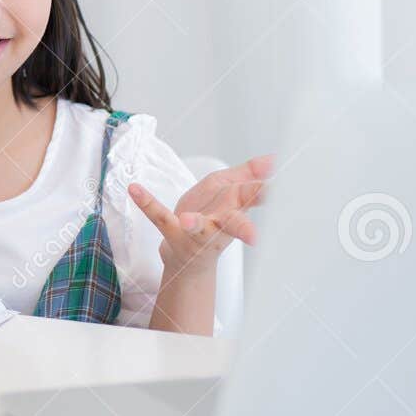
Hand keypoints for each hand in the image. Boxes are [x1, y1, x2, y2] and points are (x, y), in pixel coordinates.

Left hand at [128, 154, 273, 284]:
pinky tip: (135, 189)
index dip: (265, 191)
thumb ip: (248, 174)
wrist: (187, 255)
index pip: (253, 198)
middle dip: (244, 229)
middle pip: (234, 224)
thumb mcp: (231, 194)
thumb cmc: (212, 219)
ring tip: (186, 220)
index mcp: (235, 209)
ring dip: (194, 225)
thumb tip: (271, 159)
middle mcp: (218, 224)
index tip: (280, 185)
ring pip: (198, 228)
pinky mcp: (171, 232)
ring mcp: (194, 231)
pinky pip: (159, 216)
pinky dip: (147, 202)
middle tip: (253, 237)